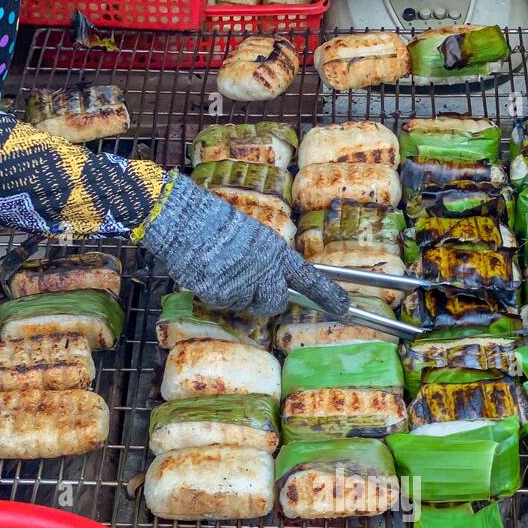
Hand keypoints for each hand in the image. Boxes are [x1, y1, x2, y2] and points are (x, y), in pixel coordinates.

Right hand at [141, 173, 348, 319]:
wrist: (183, 218)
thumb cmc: (214, 223)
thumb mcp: (251, 235)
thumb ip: (266, 259)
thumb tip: (273, 280)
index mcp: (274, 250)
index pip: (307, 277)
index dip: (326, 294)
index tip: (343, 308)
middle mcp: (264, 269)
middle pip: (275, 302)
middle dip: (264, 300)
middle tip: (248, 286)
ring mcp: (243, 283)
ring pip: (246, 304)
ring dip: (236, 294)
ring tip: (221, 269)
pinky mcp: (221, 294)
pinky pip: (223, 302)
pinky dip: (215, 293)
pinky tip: (207, 272)